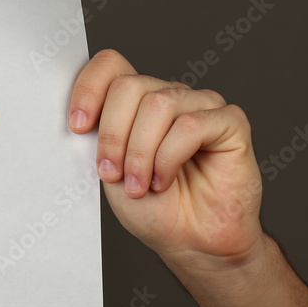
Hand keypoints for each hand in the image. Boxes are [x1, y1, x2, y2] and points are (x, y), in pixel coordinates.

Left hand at [67, 50, 262, 265]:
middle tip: (112, 174)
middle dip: (113, 135)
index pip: (110, 66)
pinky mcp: (230, 121)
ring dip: (140, 153)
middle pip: (129, 86)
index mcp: (136, 103)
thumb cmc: (152, 207)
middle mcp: (168, 96)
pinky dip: (169, 158)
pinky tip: (165, 180)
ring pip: (158, 105)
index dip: (88, 88)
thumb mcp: (109, 169)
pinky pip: (190, 125)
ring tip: (140, 185)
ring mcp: (201, 105)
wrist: (189, 241)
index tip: (77, 127)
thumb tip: (78, 114)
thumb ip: (97, 136)